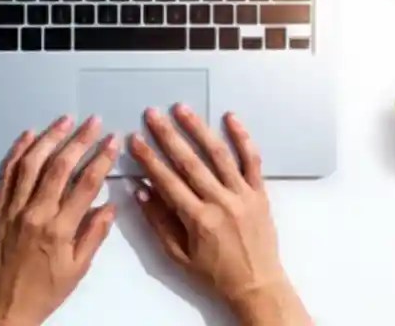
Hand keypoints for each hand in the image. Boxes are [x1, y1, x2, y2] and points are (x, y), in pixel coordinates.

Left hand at [0, 116, 118, 325]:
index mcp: (58, 229)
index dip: (101, 160)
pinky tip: (29, 136)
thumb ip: (94, 234)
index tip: (112, 143)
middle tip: (93, 123)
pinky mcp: (0, 209)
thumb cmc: (44, 291)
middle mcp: (35, 214)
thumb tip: (109, 206)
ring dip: (50, 138)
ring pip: (31, 163)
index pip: (84, 185)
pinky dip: (18, 152)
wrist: (4, 306)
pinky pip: (8, 174)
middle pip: (59, 167)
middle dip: (79, 140)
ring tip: (65, 120)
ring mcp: (14, 209)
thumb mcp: (78, 269)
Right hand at [130, 106, 311, 325]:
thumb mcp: (179, 256)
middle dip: (168, 136)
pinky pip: (252, 160)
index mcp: (198, 219)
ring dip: (198, 129)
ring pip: (219, 154)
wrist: (257, 285)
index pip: (167, 181)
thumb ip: (159, 222)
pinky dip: (242, 137)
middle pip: (189, 162)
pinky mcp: (259, 192)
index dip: (148, 159)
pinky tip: (230, 118)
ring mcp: (243, 194)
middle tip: (152, 114)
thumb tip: (141, 191)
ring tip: (182, 109)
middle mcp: (221, 202)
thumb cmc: (215, 274)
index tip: (135, 140)